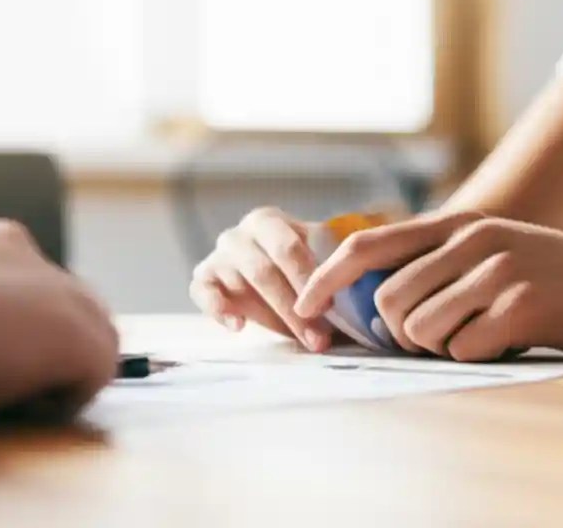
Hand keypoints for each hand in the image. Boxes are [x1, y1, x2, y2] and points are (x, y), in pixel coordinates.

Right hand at [188, 207, 333, 351]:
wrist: (268, 274)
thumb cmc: (298, 266)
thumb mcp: (318, 254)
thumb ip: (332, 266)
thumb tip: (360, 289)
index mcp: (267, 222)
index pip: (288, 249)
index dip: (309, 280)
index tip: (330, 310)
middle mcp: (238, 235)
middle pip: (265, 273)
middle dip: (294, 310)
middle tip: (318, 339)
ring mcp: (217, 257)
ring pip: (241, 288)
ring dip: (271, 318)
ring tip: (298, 341)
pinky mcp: (202, 280)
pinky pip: (204, 294)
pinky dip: (219, 309)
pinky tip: (239, 326)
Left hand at [294, 212, 562, 360]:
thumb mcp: (498, 248)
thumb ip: (442, 262)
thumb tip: (375, 302)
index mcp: (460, 223)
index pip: (369, 246)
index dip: (325, 278)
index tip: (302, 306)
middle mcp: (473, 240)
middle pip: (388, 302)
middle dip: (398, 337)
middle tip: (435, 342)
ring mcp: (498, 271)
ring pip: (420, 330)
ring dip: (441, 348)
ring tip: (481, 335)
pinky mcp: (523, 307)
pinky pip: (463, 350)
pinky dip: (478, 356)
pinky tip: (511, 339)